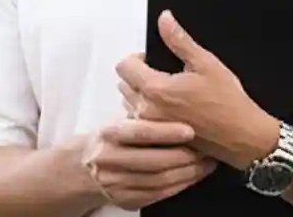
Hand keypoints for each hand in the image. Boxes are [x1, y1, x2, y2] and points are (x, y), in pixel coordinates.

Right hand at [79, 118, 216, 210]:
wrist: (85, 168)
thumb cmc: (112, 139)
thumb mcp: (119, 121)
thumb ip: (141, 112)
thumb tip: (173, 93)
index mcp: (109, 134)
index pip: (139, 133)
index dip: (166, 132)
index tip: (190, 130)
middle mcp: (109, 159)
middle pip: (154, 161)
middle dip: (185, 156)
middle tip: (207, 148)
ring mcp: (116, 183)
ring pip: (161, 180)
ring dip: (189, 172)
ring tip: (207, 162)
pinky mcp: (126, 199)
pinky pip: (160, 194)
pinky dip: (181, 185)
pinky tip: (195, 175)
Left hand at [115, 10, 278, 169]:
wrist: (243, 138)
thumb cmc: (228, 104)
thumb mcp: (205, 63)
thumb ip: (179, 40)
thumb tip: (164, 19)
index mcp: (156, 89)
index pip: (123, 66)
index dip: (137, 58)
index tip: (152, 60)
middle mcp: (147, 111)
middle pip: (124, 84)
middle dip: (139, 75)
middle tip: (164, 76)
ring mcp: (152, 128)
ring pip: (130, 103)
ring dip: (141, 95)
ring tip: (168, 95)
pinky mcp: (158, 140)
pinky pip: (140, 121)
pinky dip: (148, 113)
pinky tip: (170, 111)